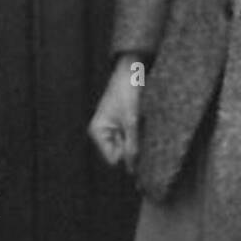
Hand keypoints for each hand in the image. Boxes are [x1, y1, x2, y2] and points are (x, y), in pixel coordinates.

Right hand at [88, 55, 143, 171]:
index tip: (137, 141)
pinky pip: (133, 136)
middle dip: (133, 146)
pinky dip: (140, 132)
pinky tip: (142, 120)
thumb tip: (132, 171)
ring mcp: (114, 127)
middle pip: (121, 153)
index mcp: (98, 131)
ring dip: (138, 138)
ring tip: (141, 121)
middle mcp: (103, 132)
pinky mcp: (124, 123)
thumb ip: (131, 145)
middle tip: (140, 128)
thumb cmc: (127, 91)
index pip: (113, 159)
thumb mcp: (131, 120)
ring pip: (129, 145)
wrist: (132, 69)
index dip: (127, 155)